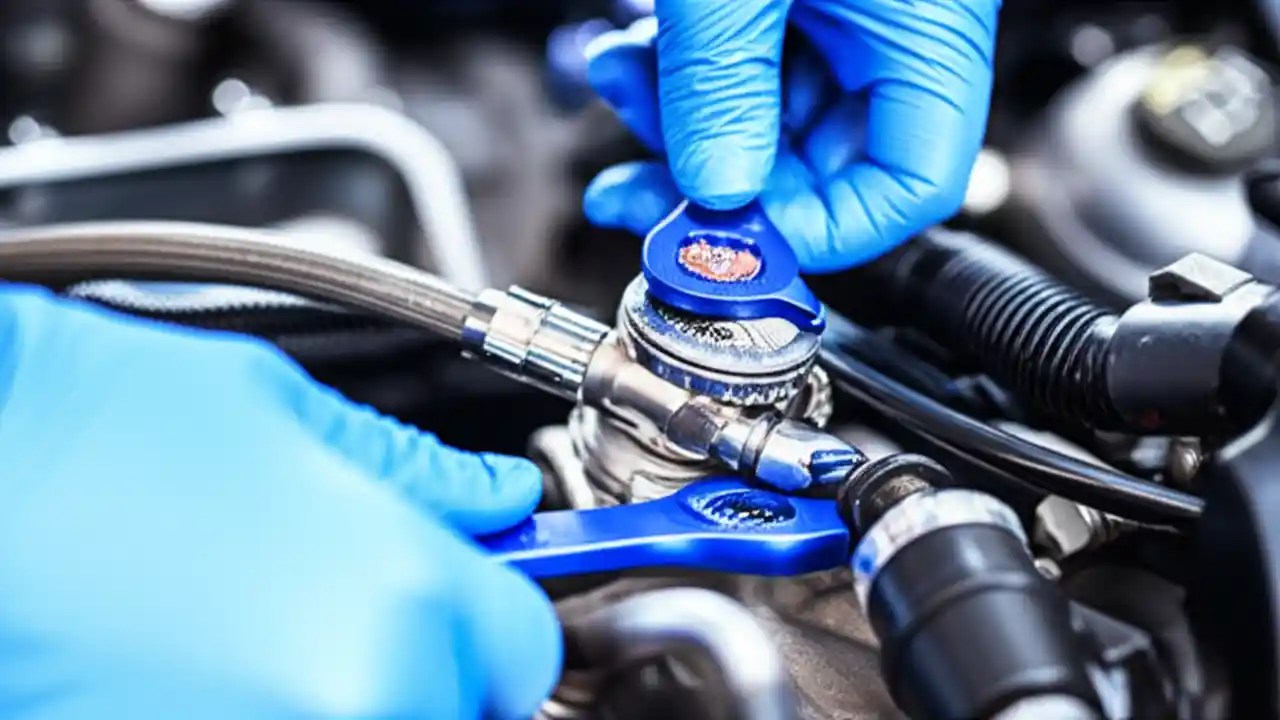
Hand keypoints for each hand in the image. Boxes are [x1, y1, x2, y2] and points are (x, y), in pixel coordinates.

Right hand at [0, 285, 559, 719]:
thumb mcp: (284, 418)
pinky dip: (279, 708)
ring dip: (357, 687)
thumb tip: (494, 497)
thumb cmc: (89, 433)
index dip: (503, 617)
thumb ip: (411, 475)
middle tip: (359, 603)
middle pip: (460, 705)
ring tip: (274, 625)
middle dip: (432, 661)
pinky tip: (222, 661)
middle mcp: (356, 699)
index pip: (526, 648)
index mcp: (402, 599)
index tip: (476, 595)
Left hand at [583, 0, 1000, 271]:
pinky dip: (698, 68)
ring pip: (778, 110)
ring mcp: (861, 8)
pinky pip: (763, 57)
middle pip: (826, 159)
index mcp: (931, 33)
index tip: (724, 242)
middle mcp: (906, 28)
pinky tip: (641, 53)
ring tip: (621, 83)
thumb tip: (716, 193)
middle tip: (638, 183)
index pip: (905, 190)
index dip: (811, 233)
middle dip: (716, 174)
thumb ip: (724, 90)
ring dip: (687, 117)